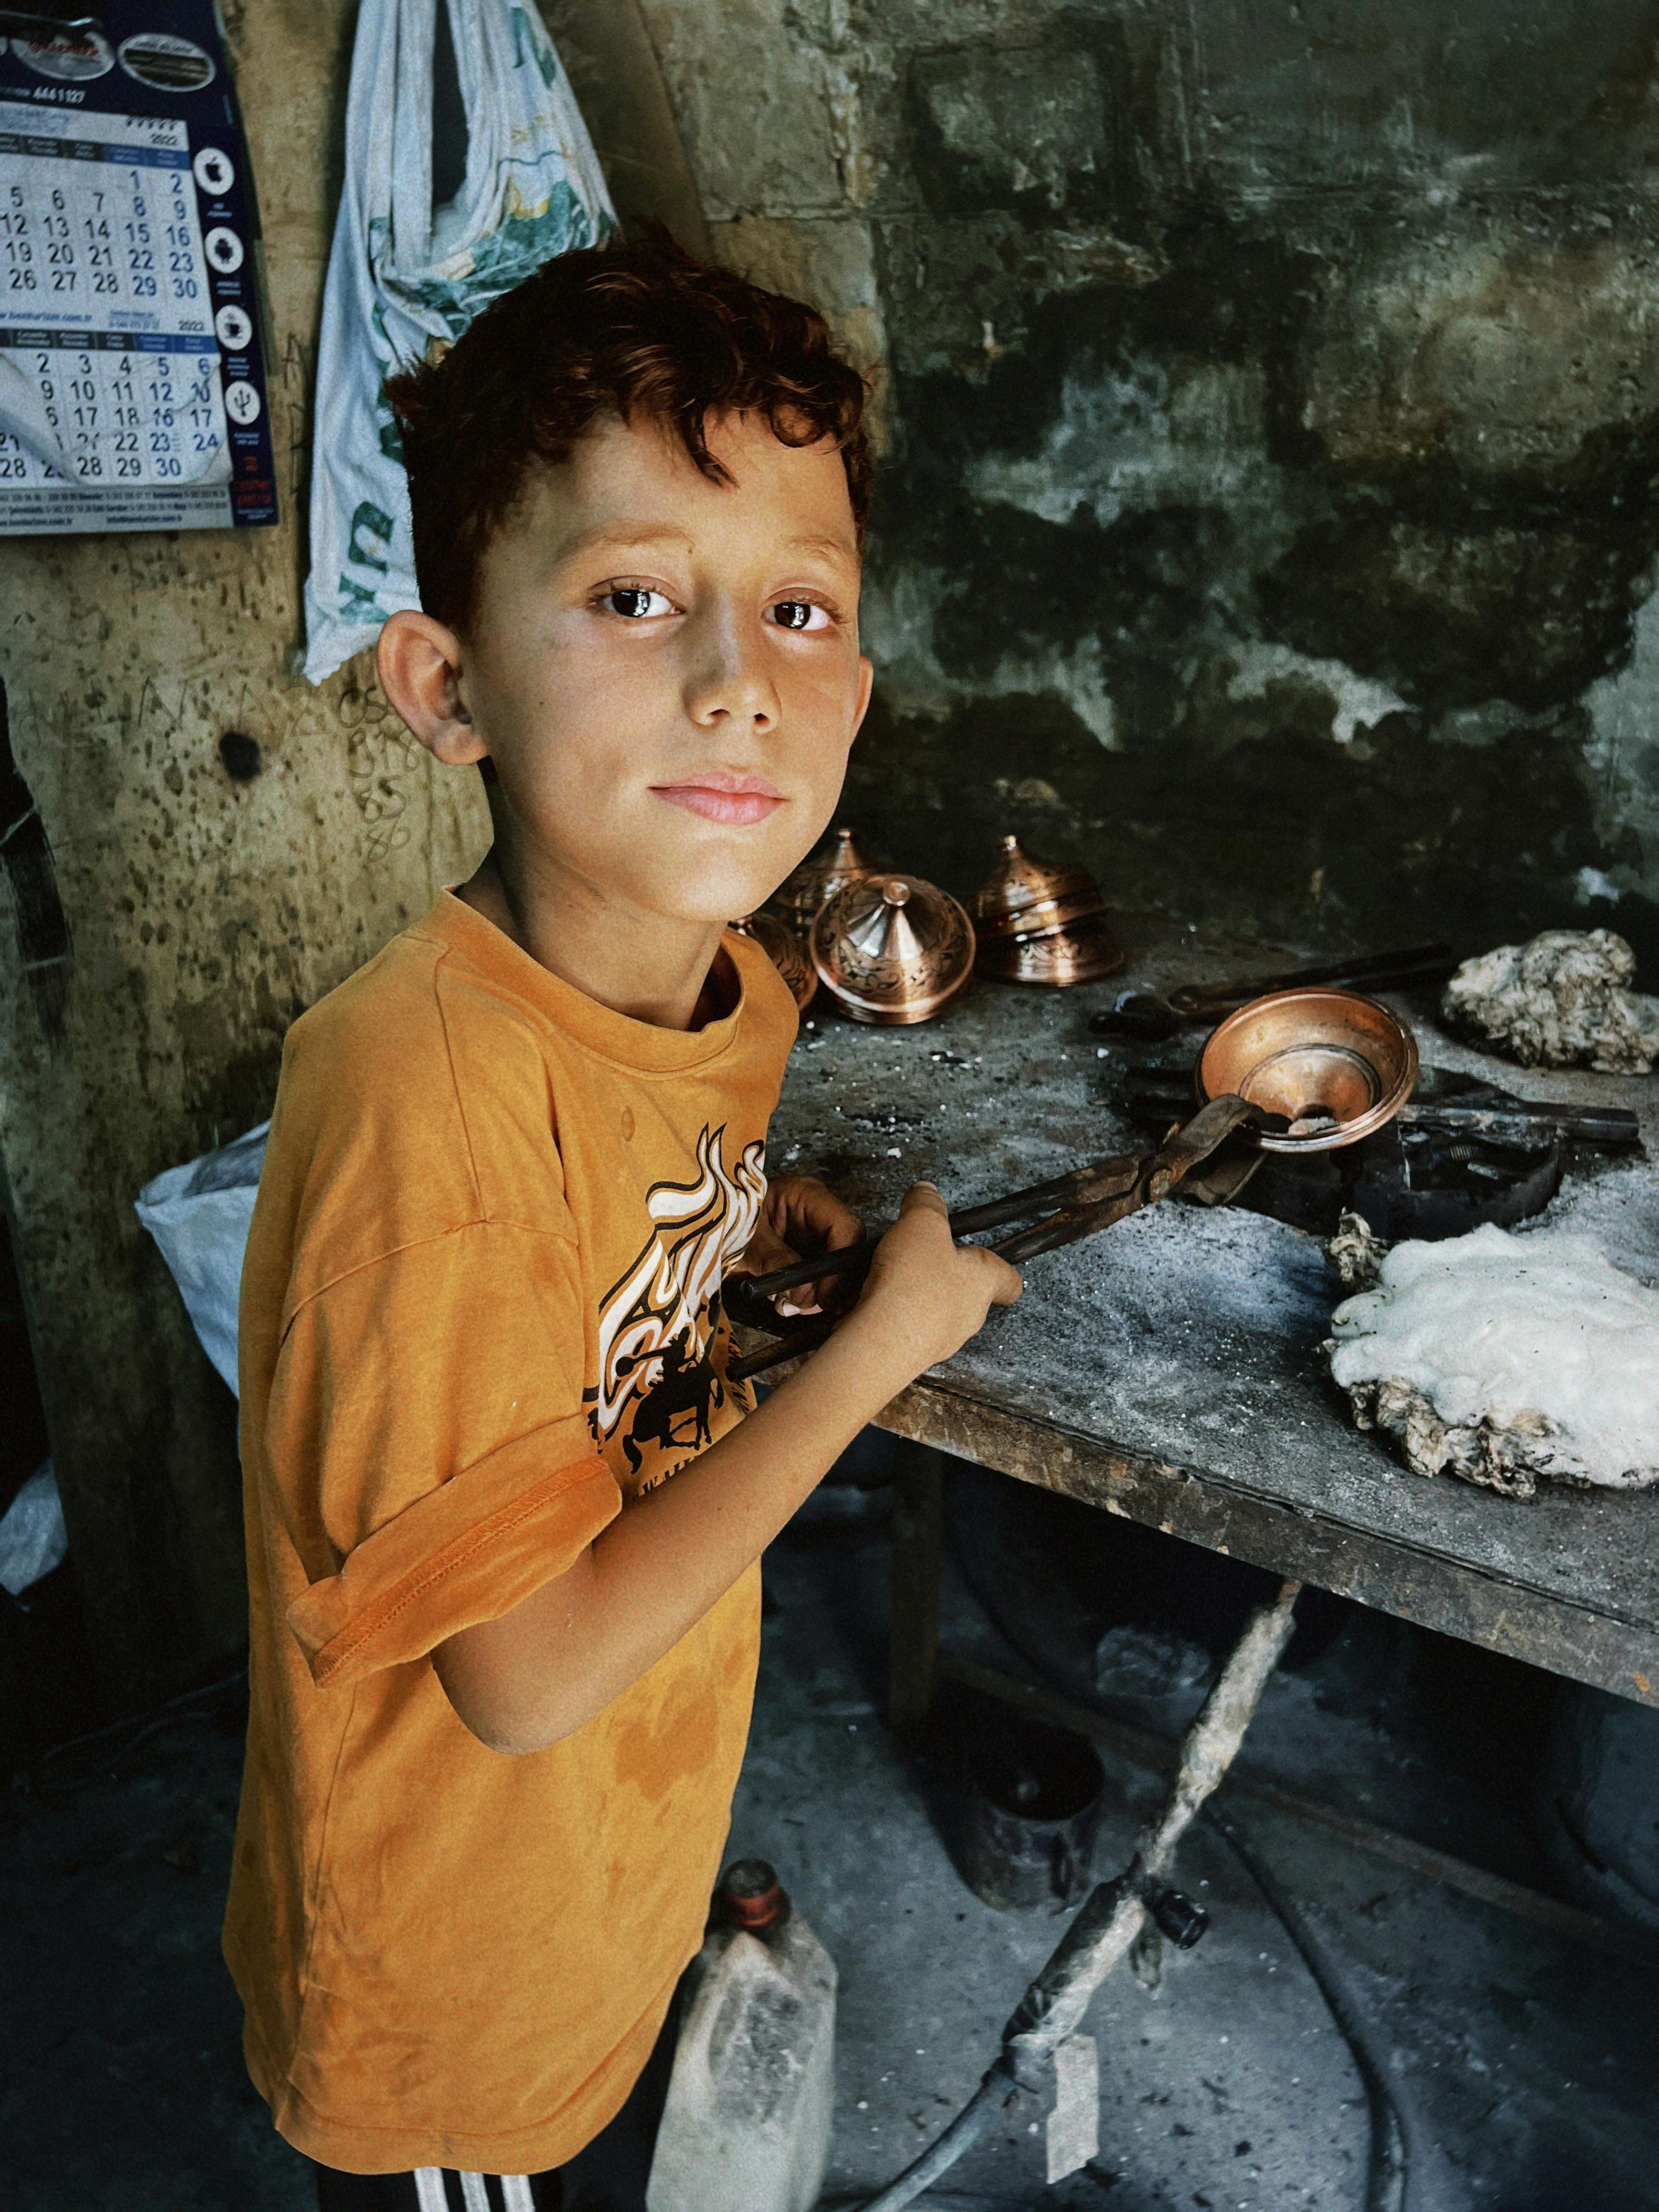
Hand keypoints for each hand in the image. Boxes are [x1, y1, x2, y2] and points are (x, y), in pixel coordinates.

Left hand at [732, 1174, 864, 1314]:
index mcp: (806, 1196)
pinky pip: (814, 1277)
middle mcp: (815, 1214)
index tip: (825, 1297)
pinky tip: (782, 1302)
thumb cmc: (720, 1216)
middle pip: (844, 1252)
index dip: (841, 1266)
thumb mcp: (746, 1240)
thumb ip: (777, 1263)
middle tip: (805, 1307)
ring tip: (786, 1306)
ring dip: (813, 1294)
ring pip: (831, 1270)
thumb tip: (807, 1295)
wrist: (699, 1223)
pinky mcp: (800, 1253)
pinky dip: (801, 1295)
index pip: (845, 1229)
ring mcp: (809, 1234)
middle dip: (828, 1285)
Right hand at [851, 1182, 1021, 1376]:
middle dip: (947, 1274)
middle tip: (924, 1257)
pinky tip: (874, 1301)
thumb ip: (926, 1203)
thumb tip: (926, 1192)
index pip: (1010, 1280)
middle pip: (969, 1293)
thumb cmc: (913, 1285)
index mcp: (983, 1282)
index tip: (990, 1261)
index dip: (1002, 1268)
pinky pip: (910, 1330)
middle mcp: (969, 1316)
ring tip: (891, 1277)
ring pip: (938, 1313)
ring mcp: (941, 1340)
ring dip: (920, 1295)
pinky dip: (896, 1315)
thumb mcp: (922, 1224)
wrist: (881, 1341)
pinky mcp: (912, 1354)